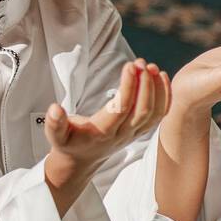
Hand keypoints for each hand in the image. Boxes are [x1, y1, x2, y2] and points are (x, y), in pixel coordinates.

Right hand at [44, 58, 169, 172]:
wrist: (82, 159)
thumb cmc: (69, 142)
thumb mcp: (56, 135)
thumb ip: (55, 123)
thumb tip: (55, 109)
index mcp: (102, 132)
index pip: (121, 109)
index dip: (128, 87)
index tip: (130, 66)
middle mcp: (122, 134)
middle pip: (142, 111)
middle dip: (145, 84)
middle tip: (141, 62)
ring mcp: (134, 134)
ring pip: (155, 114)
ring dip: (157, 89)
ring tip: (152, 66)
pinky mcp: (141, 131)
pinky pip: (160, 115)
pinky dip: (166, 97)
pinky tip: (162, 77)